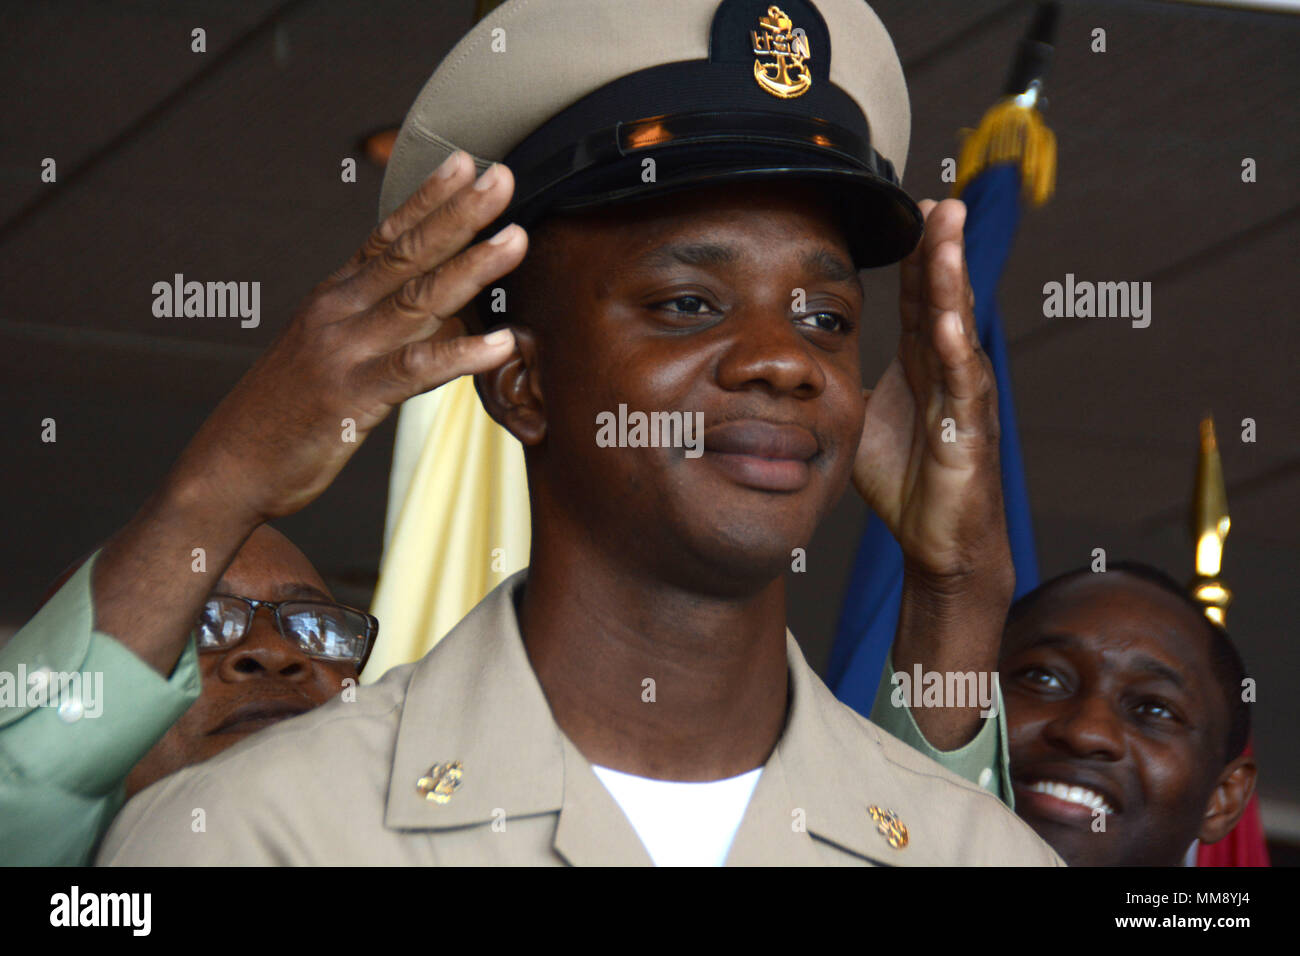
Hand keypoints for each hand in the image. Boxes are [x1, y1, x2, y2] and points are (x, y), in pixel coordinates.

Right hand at [87, 153, 526, 676]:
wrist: (230, 464)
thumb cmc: (286, 414)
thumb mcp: (333, 355)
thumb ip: (386, 330)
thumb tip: (449, 317)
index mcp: (334, 297)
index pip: (386, 235)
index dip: (427, 198)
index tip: (464, 162)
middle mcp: (339, 312)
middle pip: (408, 252)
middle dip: (458, 212)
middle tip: (500, 177)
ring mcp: (346, 351)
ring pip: (418, 299)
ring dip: (472, 267)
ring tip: (516, 239)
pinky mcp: (354, 397)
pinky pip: (416, 369)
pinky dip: (462, 354)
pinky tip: (501, 342)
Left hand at [852, 198, 1010, 594]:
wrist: (938, 539)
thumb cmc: (905, 480)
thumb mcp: (861, 418)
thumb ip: (841, 382)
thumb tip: (798, 362)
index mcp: (921, 362)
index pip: (917, 296)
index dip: (914, 253)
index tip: (911, 207)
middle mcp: (946, 368)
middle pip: (944, 296)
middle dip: (942, 246)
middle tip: (941, 199)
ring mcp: (963, 395)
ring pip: (957, 325)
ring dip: (952, 279)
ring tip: (948, 234)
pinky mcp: (967, 429)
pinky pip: (961, 382)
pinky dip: (953, 349)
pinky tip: (944, 319)